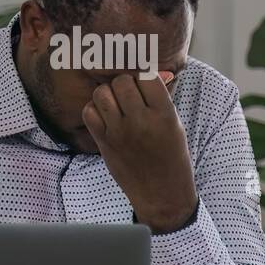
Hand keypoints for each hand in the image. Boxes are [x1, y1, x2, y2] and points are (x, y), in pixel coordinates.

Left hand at [81, 73, 197, 233]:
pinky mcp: (104, 143)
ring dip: (108, 94)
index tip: (145, 88)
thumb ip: (160, 99)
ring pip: (102, 93)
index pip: (146, 76)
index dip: (144, 79)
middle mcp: (141, 122)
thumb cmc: (171, 157)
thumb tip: (152, 70)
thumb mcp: (175, 125)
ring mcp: (120, 133)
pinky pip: (89, 112)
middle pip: (121, 81)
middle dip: (124, 84)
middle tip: (129, 96)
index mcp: (164, 115)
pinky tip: (106, 117)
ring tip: (116, 105)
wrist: (162, 194)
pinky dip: (94, 110)